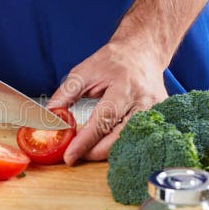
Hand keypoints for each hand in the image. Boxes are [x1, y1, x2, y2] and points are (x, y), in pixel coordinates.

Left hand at [48, 33, 167, 164]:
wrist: (141, 53)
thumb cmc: (112, 62)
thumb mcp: (83, 72)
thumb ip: (66, 95)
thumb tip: (50, 117)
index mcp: (124, 87)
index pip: (103, 120)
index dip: (85, 141)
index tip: (70, 156)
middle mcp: (144, 101)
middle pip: (119, 138)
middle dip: (94, 152)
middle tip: (74, 153)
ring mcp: (155, 112)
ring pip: (128, 143)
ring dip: (105, 150)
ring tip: (87, 147)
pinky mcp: (158, 119)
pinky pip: (136, 139)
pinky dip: (118, 144)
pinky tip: (104, 142)